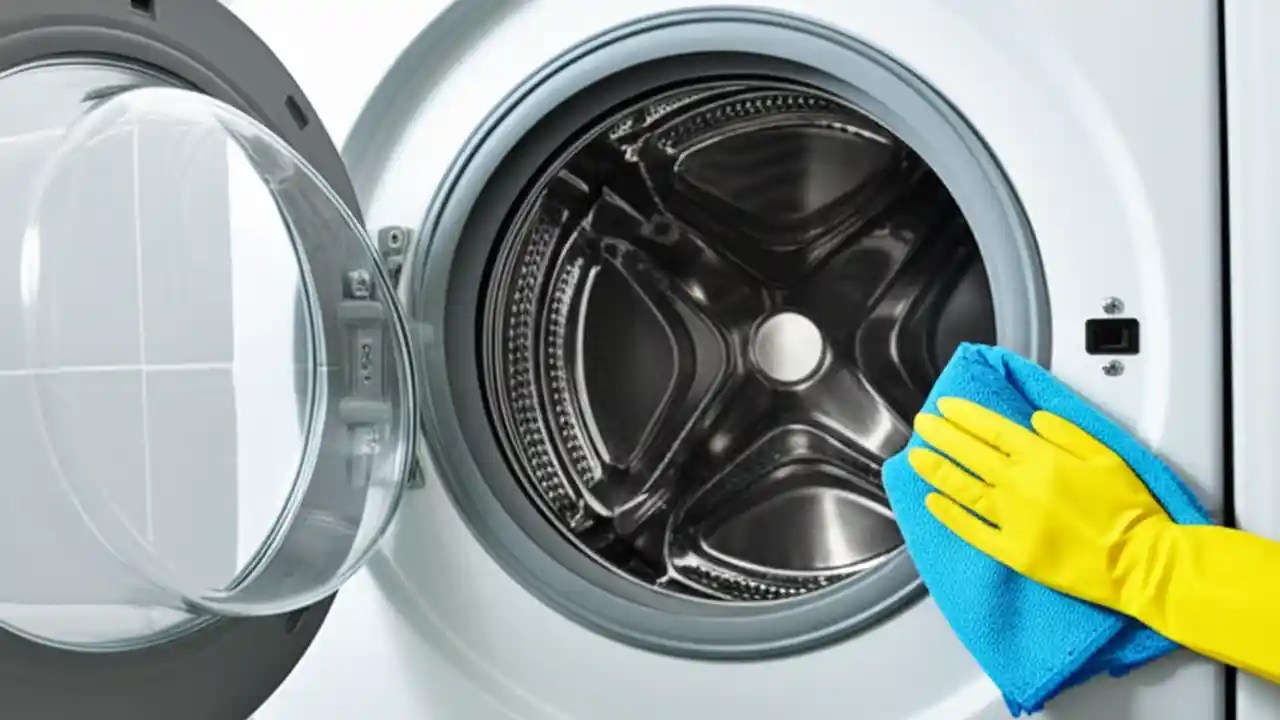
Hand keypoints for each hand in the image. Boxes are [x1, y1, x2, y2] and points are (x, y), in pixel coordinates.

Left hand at [908, 397, 1173, 611]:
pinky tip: (932, 502)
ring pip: (963, 488)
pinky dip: (950, 515)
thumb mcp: (1105, 455)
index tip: (944, 406)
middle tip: (922, 424)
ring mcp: (1011, 519)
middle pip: (970, 454)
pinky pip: (972, 530)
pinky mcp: (1011, 550)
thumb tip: (1033, 419)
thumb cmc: (1128, 508)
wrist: (1139, 561)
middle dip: (942, 435)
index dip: (965, 415)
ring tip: (915, 457)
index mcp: (1042, 458)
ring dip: (936, 470)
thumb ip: (1066, 432)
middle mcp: (1019, 484)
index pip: (992, 429)